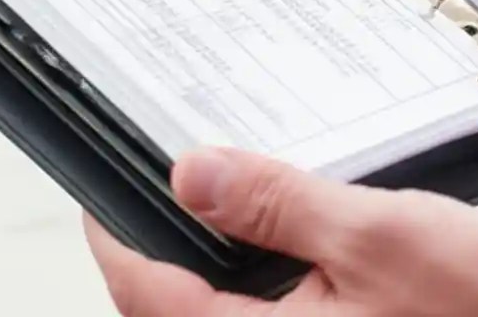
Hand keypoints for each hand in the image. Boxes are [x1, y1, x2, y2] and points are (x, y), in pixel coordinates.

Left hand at [84, 148, 477, 316]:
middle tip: (166, 187)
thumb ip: (275, 201)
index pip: (144, 292)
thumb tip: (194, 174)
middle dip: (160, 250)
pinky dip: (256, 287)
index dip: (114, 232)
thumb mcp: (373, 234)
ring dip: (210, 269)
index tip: (104, 189)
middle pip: (171, 312)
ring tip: (225, 207)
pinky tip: (289, 245)